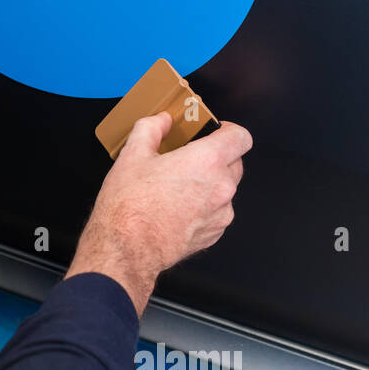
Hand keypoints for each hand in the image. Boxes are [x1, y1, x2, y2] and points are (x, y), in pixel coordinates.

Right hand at [66, 112, 253, 316]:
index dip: (228, 130)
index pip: (241, 137)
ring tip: (177, 188)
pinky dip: (203, 207)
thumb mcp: (132, 156)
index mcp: (207, 161)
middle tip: (188, 159)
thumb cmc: (129, 207)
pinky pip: (217, 212)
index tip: (214, 131)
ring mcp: (220, 214)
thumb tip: (161, 121)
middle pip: (235, 162)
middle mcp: (221, 187)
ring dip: (209, 184)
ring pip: (225, 190)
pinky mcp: (214, 234)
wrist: (127, 248)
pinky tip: (177, 208)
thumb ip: (151, 128)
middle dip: (216, 157)